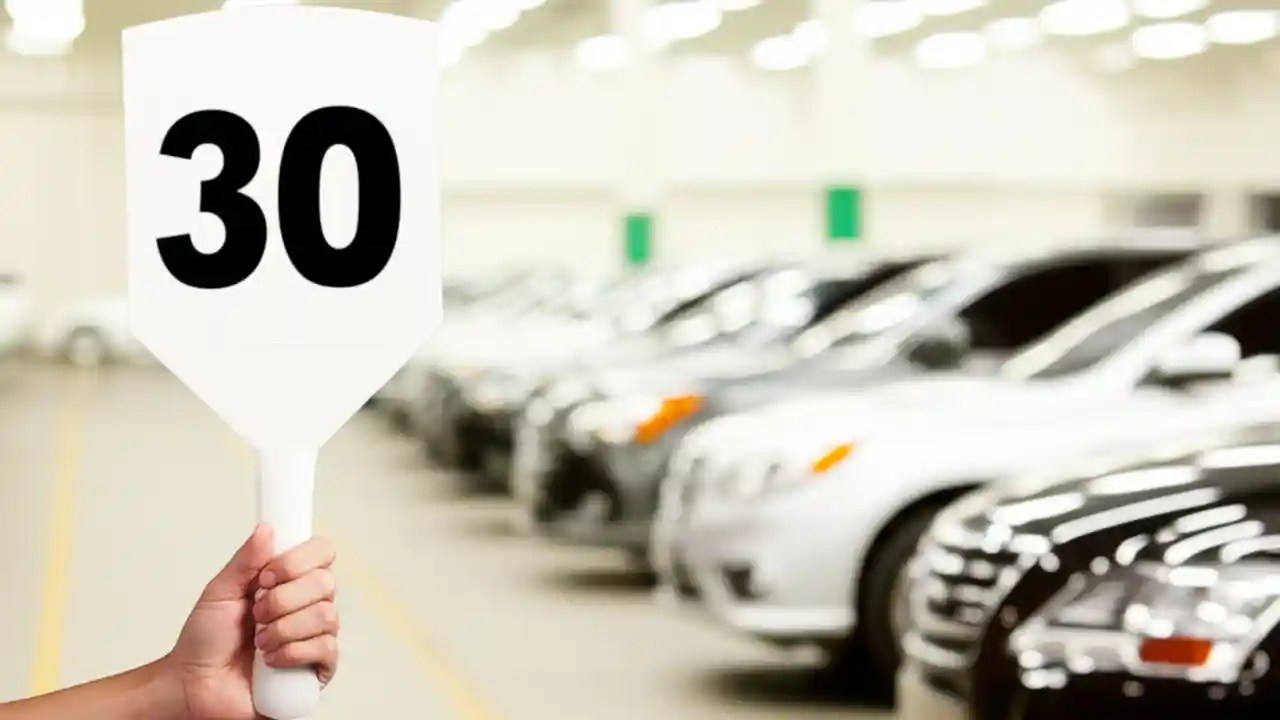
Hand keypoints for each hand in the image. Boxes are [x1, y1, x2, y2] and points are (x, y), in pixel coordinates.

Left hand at [167, 525, 338, 718]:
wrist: (194, 685)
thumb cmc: (205, 642)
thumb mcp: (219, 592)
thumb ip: (246, 560)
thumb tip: (267, 528)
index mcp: (288, 581)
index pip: (322, 553)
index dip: (298, 561)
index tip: (267, 575)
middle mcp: (306, 604)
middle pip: (326, 583)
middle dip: (283, 600)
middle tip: (257, 613)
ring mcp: (313, 635)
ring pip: (326, 616)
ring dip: (284, 629)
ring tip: (260, 641)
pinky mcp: (316, 667)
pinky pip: (325, 649)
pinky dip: (292, 653)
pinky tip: (271, 661)